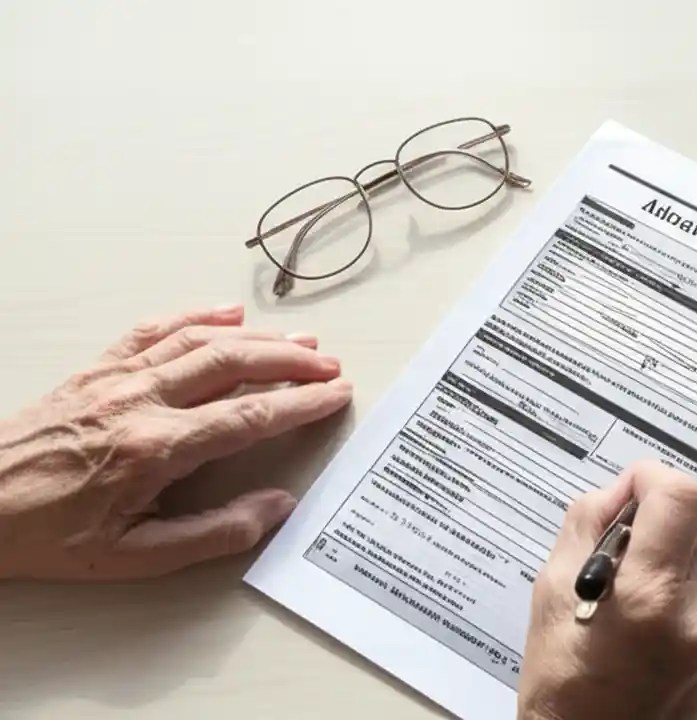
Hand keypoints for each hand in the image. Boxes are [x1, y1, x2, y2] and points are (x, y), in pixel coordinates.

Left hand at [0, 305, 351, 580]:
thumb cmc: (47, 536)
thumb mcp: (135, 558)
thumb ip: (215, 534)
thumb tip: (276, 507)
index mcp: (155, 449)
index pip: (249, 416)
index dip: (301, 403)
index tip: (336, 395)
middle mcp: (140, 402)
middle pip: (233, 364)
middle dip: (290, 362)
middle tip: (330, 365)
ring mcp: (116, 379)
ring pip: (201, 342)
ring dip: (257, 337)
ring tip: (299, 341)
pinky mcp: (95, 370)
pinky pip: (153, 330)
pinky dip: (195, 316)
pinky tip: (226, 313)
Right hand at [518, 461, 696, 719]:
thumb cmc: (561, 684)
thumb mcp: (550, 594)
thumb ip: (588, 525)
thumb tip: (621, 489)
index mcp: (648, 597)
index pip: (682, 496)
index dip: (652, 480)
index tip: (627, 494)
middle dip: (664, 516)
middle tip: (626, 544)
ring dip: (683, 550)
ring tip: (642, 585)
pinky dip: (696, 585)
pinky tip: (662, 615)